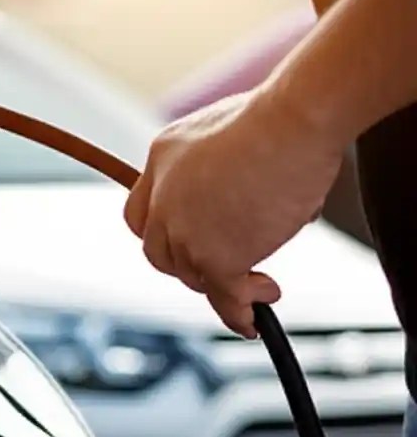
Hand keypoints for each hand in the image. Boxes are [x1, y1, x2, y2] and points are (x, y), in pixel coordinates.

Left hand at [123, 89, 345, 337]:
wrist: (293, 122)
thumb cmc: (278, 116)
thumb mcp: (228, 131)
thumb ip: (219, 166)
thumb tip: (247, 195)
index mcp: (161, 159)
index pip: (142, 213)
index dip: (164, 233)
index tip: (187, 241)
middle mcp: (163, 198)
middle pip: (161, 252)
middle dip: (192, 265)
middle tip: (230, 268)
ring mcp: (185, 231)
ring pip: (194, 276)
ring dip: (227, 286)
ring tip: (266, 287)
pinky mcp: (216, 258)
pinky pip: (224, 296)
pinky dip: (238, 312)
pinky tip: (252, 320)